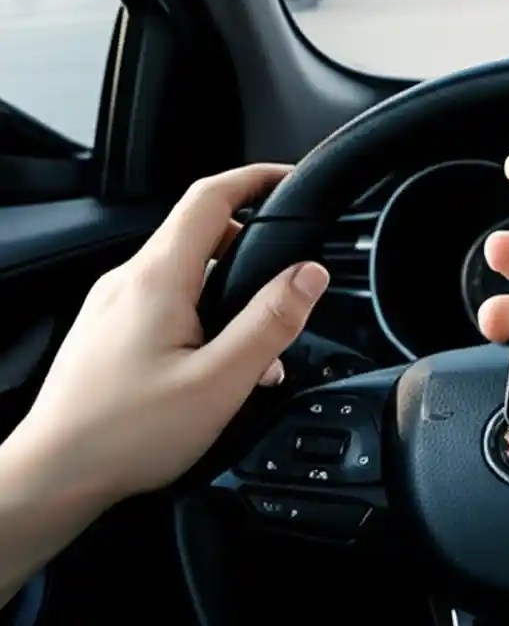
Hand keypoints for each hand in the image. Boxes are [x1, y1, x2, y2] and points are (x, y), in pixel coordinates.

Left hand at [13, 164, 329, 504]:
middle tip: (289, 282)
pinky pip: (163, 304)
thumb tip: (309, 276)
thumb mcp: (220, 382)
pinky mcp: (106, 332)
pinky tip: (215, 368)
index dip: (255, 178)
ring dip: (229, 293)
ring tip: (255, 349)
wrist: (53, 476)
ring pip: (184, 275)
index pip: (210, 197)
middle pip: (200, 234)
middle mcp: (129, 282)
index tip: (289, 179)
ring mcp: (112, 306)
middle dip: (253, 249)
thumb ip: (270, 323)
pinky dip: (201, 317)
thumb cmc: (126, 436)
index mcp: (158, 280)